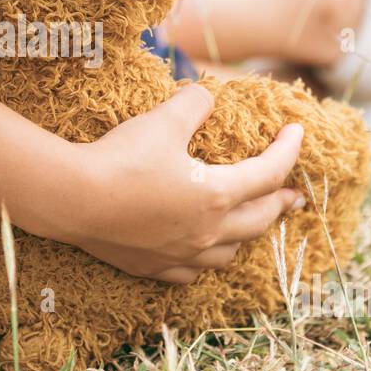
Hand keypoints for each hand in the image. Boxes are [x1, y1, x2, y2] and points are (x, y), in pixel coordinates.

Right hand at [59, 84, 304, 282]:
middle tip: (291, 196)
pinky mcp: (152, 267)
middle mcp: (207, 232)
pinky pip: (190, 273)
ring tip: (245, 223)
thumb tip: (206, 97)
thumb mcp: (162, 119)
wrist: (73, 199)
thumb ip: (194, 103)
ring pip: (228, 254)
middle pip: (258, 221)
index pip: (269, 173)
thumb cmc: (120, 158)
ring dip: (244, 235)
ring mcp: (180, 255)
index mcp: (216, 194)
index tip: (297, 134)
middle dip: (279, 204)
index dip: (288, 150)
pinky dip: (203, 261)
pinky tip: (198, 251)